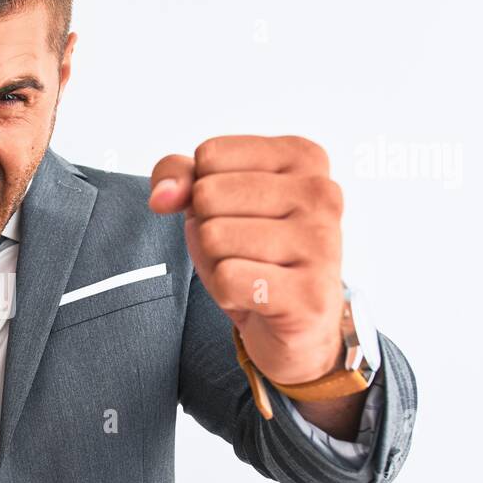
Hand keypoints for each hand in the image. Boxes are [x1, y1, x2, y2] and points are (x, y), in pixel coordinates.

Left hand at [148, 135, 344, 384]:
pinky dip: (227, 292)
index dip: (202, 192)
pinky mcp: (309, 293)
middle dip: (208, 230)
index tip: (237, 214)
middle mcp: (321, 193)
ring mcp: (321, 242)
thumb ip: (178, 176)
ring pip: (214, 237)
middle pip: (208, 195)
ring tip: (251, 273)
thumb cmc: (252, 254)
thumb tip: (161, 197)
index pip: (209, 156)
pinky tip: (257, 298)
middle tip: (243, 252)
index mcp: (303, 157)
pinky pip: (227, 278)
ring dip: (218, 263)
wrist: (292, 326)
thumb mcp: (209, 203)